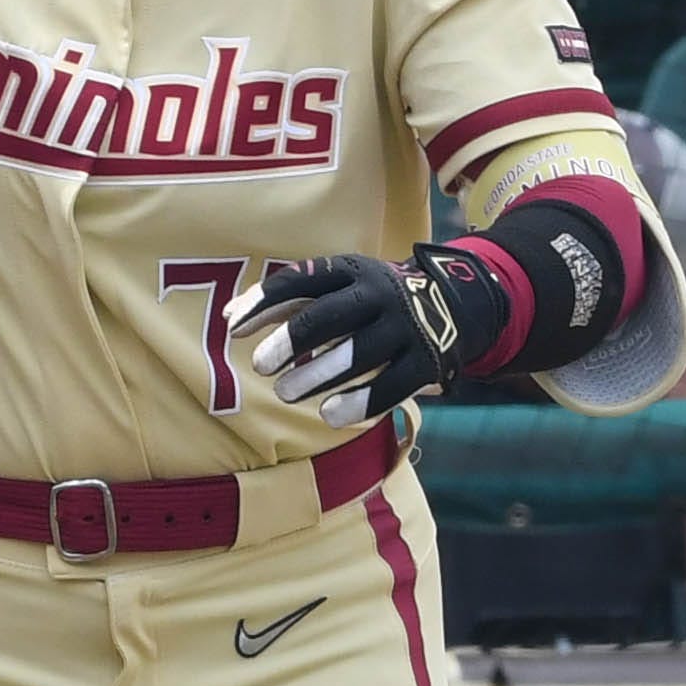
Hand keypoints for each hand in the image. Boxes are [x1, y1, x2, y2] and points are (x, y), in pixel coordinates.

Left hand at [231, 245, 508, 425]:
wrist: (453, 306)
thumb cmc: (371, 301)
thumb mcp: (339, 285)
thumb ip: (289, 300)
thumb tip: (232, 319)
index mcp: (352, 270)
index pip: (301, 281)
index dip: (264, 303)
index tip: (235, 329)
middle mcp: (379, 294)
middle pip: (330, 317)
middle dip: (291, 342)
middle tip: (262, 367)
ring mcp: (406, 327)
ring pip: (358, 355)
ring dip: (317, 376)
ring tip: (287, 394)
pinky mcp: (426, 361)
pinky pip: (391, 386)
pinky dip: (359, 403)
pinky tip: (329, 415)